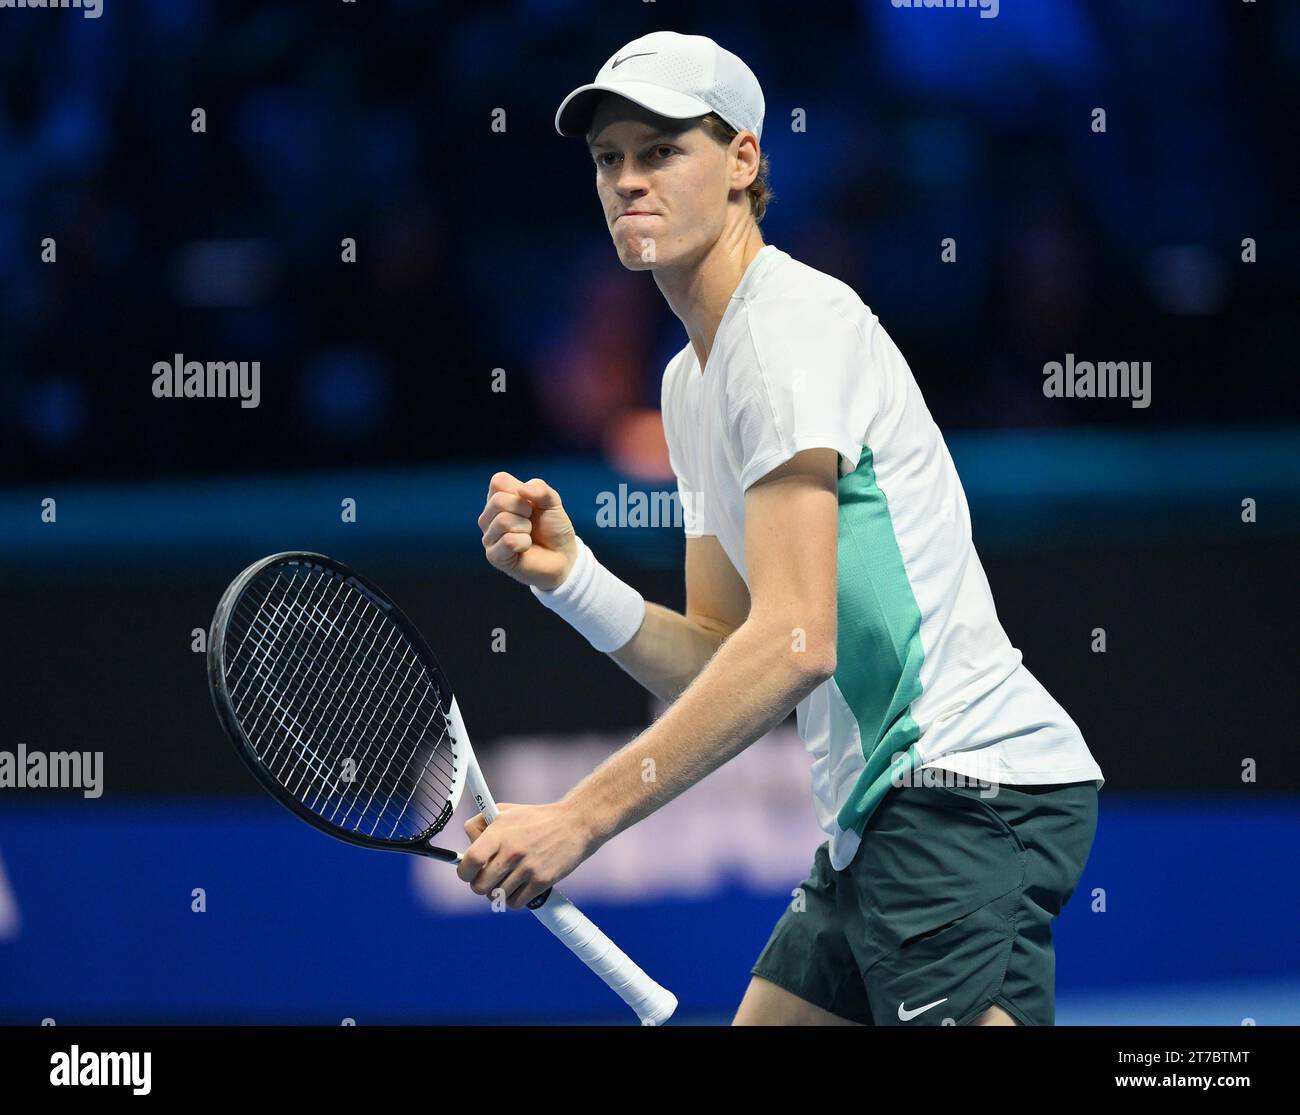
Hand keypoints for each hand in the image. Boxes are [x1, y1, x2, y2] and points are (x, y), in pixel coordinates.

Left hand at [457, 801, 593, 908]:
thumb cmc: (537, 819)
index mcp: (499, 832)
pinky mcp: (541, 881)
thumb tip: (466, 846)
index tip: (469, 872)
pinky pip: (515, 903)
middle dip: (482, 885)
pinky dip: (514, 899)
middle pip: (480, 886)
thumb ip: (482, 825)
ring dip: (499, 892)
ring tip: (508, 880)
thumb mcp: (507, 811)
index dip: (464, 872)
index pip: (469, 861)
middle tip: (490, 878)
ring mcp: (527, 868)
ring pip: (497, 896)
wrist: (575, 824)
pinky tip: (520, 887)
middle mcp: (511, 851)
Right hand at [478, 471, 577, 589]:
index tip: (530, 504)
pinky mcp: (494, 556)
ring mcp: (489, 537)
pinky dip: (524, 542)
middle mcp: (488, 516)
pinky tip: (526, 547)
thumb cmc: (553, 527)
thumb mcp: (552, 501)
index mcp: (497, 498)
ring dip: (525, 527)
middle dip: (524, 509)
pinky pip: (507, 541)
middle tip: (531, 521)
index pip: (498, 481)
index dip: (520, 490)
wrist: (562, 556)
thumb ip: (540, 489)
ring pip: (503, 521)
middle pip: (498, 500)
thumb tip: (521, 490)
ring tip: (529, 535)